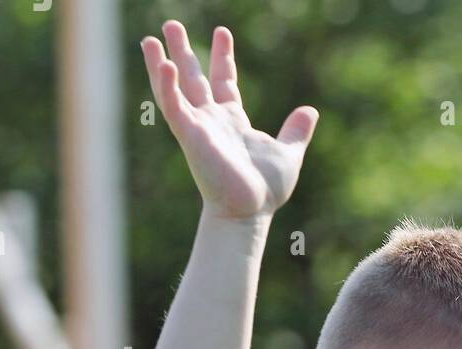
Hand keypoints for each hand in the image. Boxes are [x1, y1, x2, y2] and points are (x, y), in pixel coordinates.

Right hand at [141, 22, 317, 221]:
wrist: (250, 212)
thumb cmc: (266, 190)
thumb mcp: (288, 153)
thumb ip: (296, 132)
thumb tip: (310, 111)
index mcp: (233, 121)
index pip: (225, 81)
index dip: (223, 57)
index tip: (222, 33)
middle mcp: (212, 120)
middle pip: (193, 78)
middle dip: (183, 51)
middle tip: (170, 23)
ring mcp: (198, 126)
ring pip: (174, 88)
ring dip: (161, 63)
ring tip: (150, 38)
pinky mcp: (190, 135)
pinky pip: (174, 106)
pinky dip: (166, 85)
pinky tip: (162, 63)